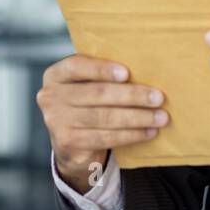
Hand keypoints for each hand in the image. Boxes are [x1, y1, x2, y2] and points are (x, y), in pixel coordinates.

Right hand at [37, 55, 168, 193]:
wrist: (72, 144)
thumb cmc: (87, 105)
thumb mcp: (87, 86)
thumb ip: (103, 77)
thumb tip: (146, 70)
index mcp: (55, 75)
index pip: (76, 66)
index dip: (101, 69)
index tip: (127, 73)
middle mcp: (50, 96)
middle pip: (97, 93)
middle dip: (132, 95)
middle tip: (159, 97)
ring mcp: (56, 121)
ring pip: (104, 117)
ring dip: (137, 117)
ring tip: (160, 117)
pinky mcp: (67, 142)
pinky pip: (105, 137)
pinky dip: (131, 135)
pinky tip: (148, 132)